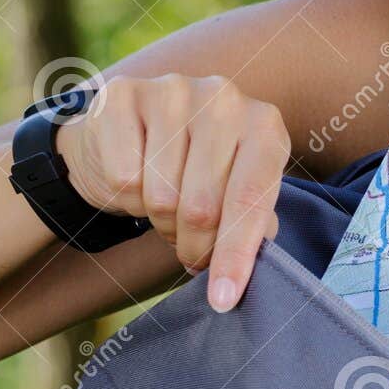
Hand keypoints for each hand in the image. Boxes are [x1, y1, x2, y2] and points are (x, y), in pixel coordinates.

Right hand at [55, 74, 291, 310]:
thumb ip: (255, 224)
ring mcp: (174, 89)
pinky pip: (123, 178)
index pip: (250, 200)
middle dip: (193, 247)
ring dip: (158, 220)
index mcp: (265, 126)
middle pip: (202, 207)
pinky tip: (135, 177)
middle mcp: (225, 98)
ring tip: (164, 204)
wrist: (131, 133)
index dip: (235, 256)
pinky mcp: (124, 93)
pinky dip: (125, 196)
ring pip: (160, 197)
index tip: (223, 300)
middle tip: (190, 249)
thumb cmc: (197, 172)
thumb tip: (258, 269)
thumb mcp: (237, 192)